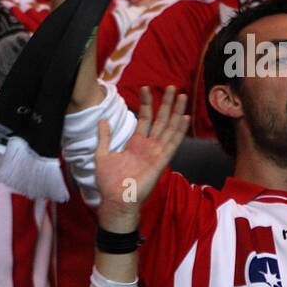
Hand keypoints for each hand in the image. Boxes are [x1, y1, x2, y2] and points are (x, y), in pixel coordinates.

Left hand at [95, 85, 188, 231]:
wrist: (116, 199)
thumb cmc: (109, 181)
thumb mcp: (102, 155)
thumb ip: (104, 138)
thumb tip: (103, 120)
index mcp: (136, 143)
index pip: (144, 118)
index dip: (146, 103)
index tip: (145, 88)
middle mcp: (149, 146)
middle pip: (161, 120)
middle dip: (166, 104)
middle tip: (172, 87)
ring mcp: (156, 152)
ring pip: (169, 128)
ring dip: (176, 113)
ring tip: (181, 96)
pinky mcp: (161, 161)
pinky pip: (172, 144)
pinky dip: (179, 132)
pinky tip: (184, 119)